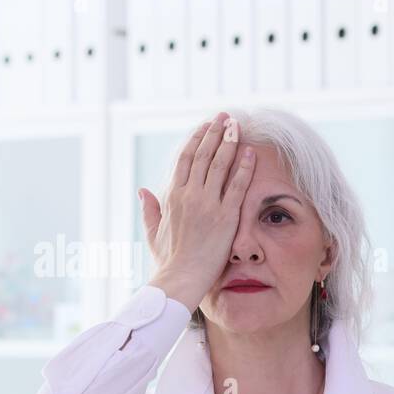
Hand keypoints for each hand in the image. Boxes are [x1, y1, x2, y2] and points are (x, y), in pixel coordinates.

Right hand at [140, 111, 255, 312]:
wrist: (181, 277)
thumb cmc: (168, 259)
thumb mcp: (153, 231)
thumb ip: (150, 209)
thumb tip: (142, 190)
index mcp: (172, 196)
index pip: (185, 159)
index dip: (197, 140)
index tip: (205, 127)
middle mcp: (189, 195)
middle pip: (203, 155)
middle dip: (215, 132)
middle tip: (225, 117)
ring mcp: (207, 204)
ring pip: (219, 165)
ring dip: (229, 142)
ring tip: (237, 125)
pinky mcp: (225, 216)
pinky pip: (237, 186)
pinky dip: (244, 167)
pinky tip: (250, 152)